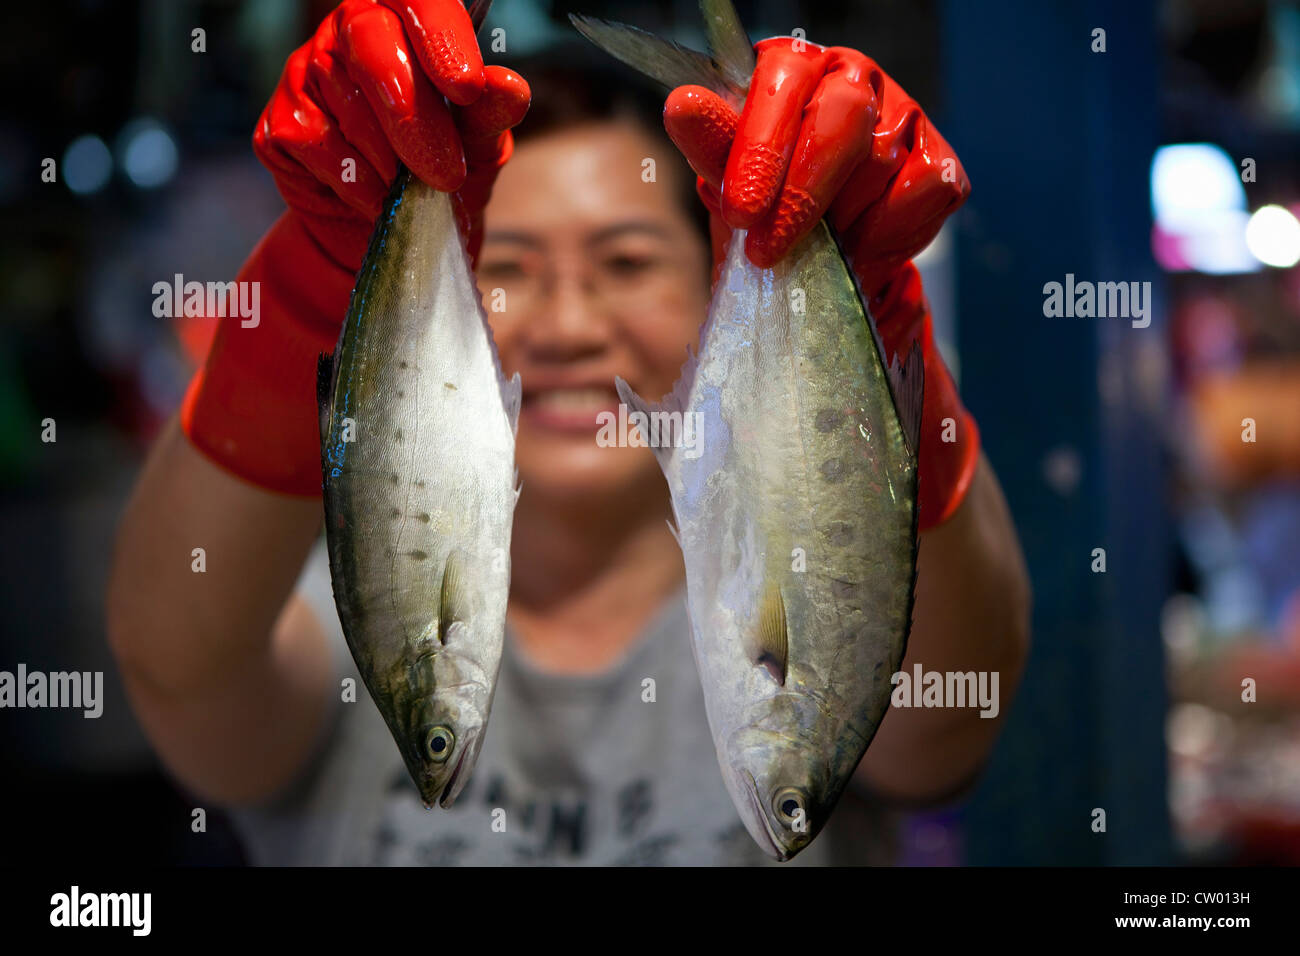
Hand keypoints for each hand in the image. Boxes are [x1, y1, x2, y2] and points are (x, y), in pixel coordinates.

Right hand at [181, 0, 528, 496]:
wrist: (393, 235)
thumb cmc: (441, 172)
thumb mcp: (480, 146)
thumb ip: (491, 114)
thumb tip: (508, 87)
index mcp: (404, 18)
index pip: (417, 0)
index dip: (441, 37)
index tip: (469, 87)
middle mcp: (348, 32)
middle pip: (373, 46)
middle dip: (415, 117)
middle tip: (446, 174)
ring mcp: (305, 74)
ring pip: (346, 104)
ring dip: (391, 163)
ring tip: (415, 192)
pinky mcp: (279, 125)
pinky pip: (318, 146)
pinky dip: (357, 184)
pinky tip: (376, 199)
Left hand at [664, 36, 977, 528]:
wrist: (817, 260)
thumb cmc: (767, 208)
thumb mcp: (733, 188)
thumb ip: (714, 151)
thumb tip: (684, 107)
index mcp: (793, 71)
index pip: (782, 85)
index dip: (762, 147)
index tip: (742, 209)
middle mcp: (853, 80)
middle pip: (841, 121)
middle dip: (801, 197)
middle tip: (769, 252)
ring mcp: (904, 117)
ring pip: (882, 164)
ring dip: (841, 227)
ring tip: (814, 257)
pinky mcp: (939, 163)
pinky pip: (924, 192)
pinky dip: (890, 235)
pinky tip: (860, 255)